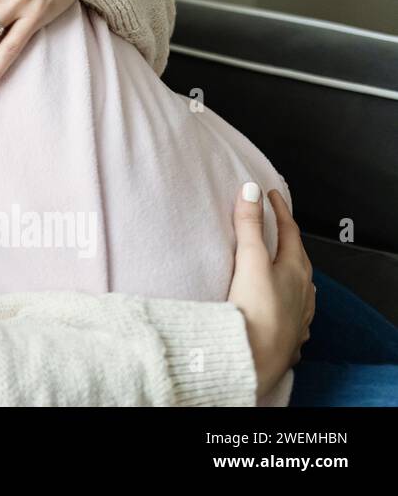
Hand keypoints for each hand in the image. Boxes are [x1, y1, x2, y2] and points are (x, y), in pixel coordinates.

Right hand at [226, 186, 314, 398]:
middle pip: (299, 259)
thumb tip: (251, 190)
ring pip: (301, 287)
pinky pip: (295, 312)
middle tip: (277, 225)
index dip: (279, 211)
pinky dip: (290, 301)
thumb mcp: (250, 261)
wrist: (257, 360)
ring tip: (283, 266)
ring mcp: (298, 316)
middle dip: (288, 239)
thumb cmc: (256, 311)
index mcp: (295, 271)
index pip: (289, 232)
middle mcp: (302, 292)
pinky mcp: (289, 336)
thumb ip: (249, 226)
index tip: (270, 194)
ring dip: (291, 272)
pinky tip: (284, 307)